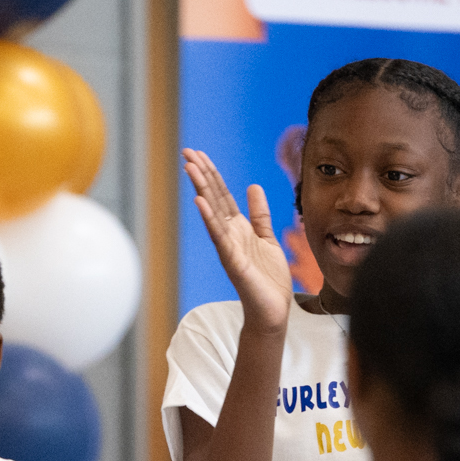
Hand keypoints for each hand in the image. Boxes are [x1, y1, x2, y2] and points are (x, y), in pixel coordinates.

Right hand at [183, 148, 291, 333]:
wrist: (273, 309)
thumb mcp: (267, 238)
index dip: (211, 173)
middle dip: (201, 174)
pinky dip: (209, 219)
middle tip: (186, 151)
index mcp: (237, 228)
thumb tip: (253, 186)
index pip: (221, 195)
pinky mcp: (232, 261)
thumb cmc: (268, 279)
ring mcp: (228, 247)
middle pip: (213, 198)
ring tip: (190, 167)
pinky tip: (200, 202)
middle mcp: (229, 234)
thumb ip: (260, 214)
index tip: (198, 153)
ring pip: (212, 213)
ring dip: (201, 189)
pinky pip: (219, 237)